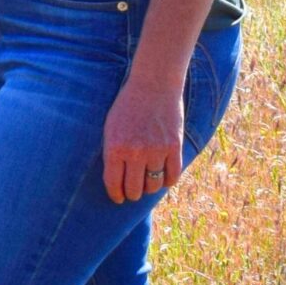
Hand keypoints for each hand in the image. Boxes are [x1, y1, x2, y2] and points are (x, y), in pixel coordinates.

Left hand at [103, 75, 184, 202]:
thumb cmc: (127, 106)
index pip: (113, 183)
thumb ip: (112, 152)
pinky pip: (173, 176)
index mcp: (115, 148)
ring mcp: (156, 150)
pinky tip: (163, 178)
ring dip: (149, 188)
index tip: (118, 198)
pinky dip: (168, 181)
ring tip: (147, 183)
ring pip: (154, 185)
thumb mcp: (110, 128)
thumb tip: (116, 178)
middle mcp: (135, 152)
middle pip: (135, 189)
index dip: (116, 195)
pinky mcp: (175, 147)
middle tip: (132, 192)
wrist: (153, 86)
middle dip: (132, 194)